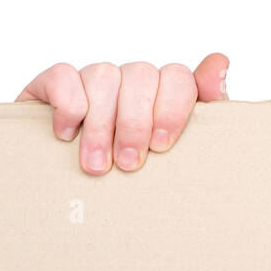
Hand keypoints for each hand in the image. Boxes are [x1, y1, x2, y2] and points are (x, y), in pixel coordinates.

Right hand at [15, 52, 229, 174]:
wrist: (72, 208)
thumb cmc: (137, 183)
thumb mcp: (179, 155)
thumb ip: (206, 111)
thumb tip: (220, 63)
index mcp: (162, 95)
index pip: (177, 76)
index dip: (172, 107)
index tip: (161, 146)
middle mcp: (129, 82)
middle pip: (141, 75)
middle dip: (136, 123)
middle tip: (130, 164)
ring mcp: (91, 83)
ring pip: (103, 75)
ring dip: (102, 124)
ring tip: (98, 165)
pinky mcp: (50, 86)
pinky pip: (63, 75)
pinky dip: (69, 105)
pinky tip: (67, 135)